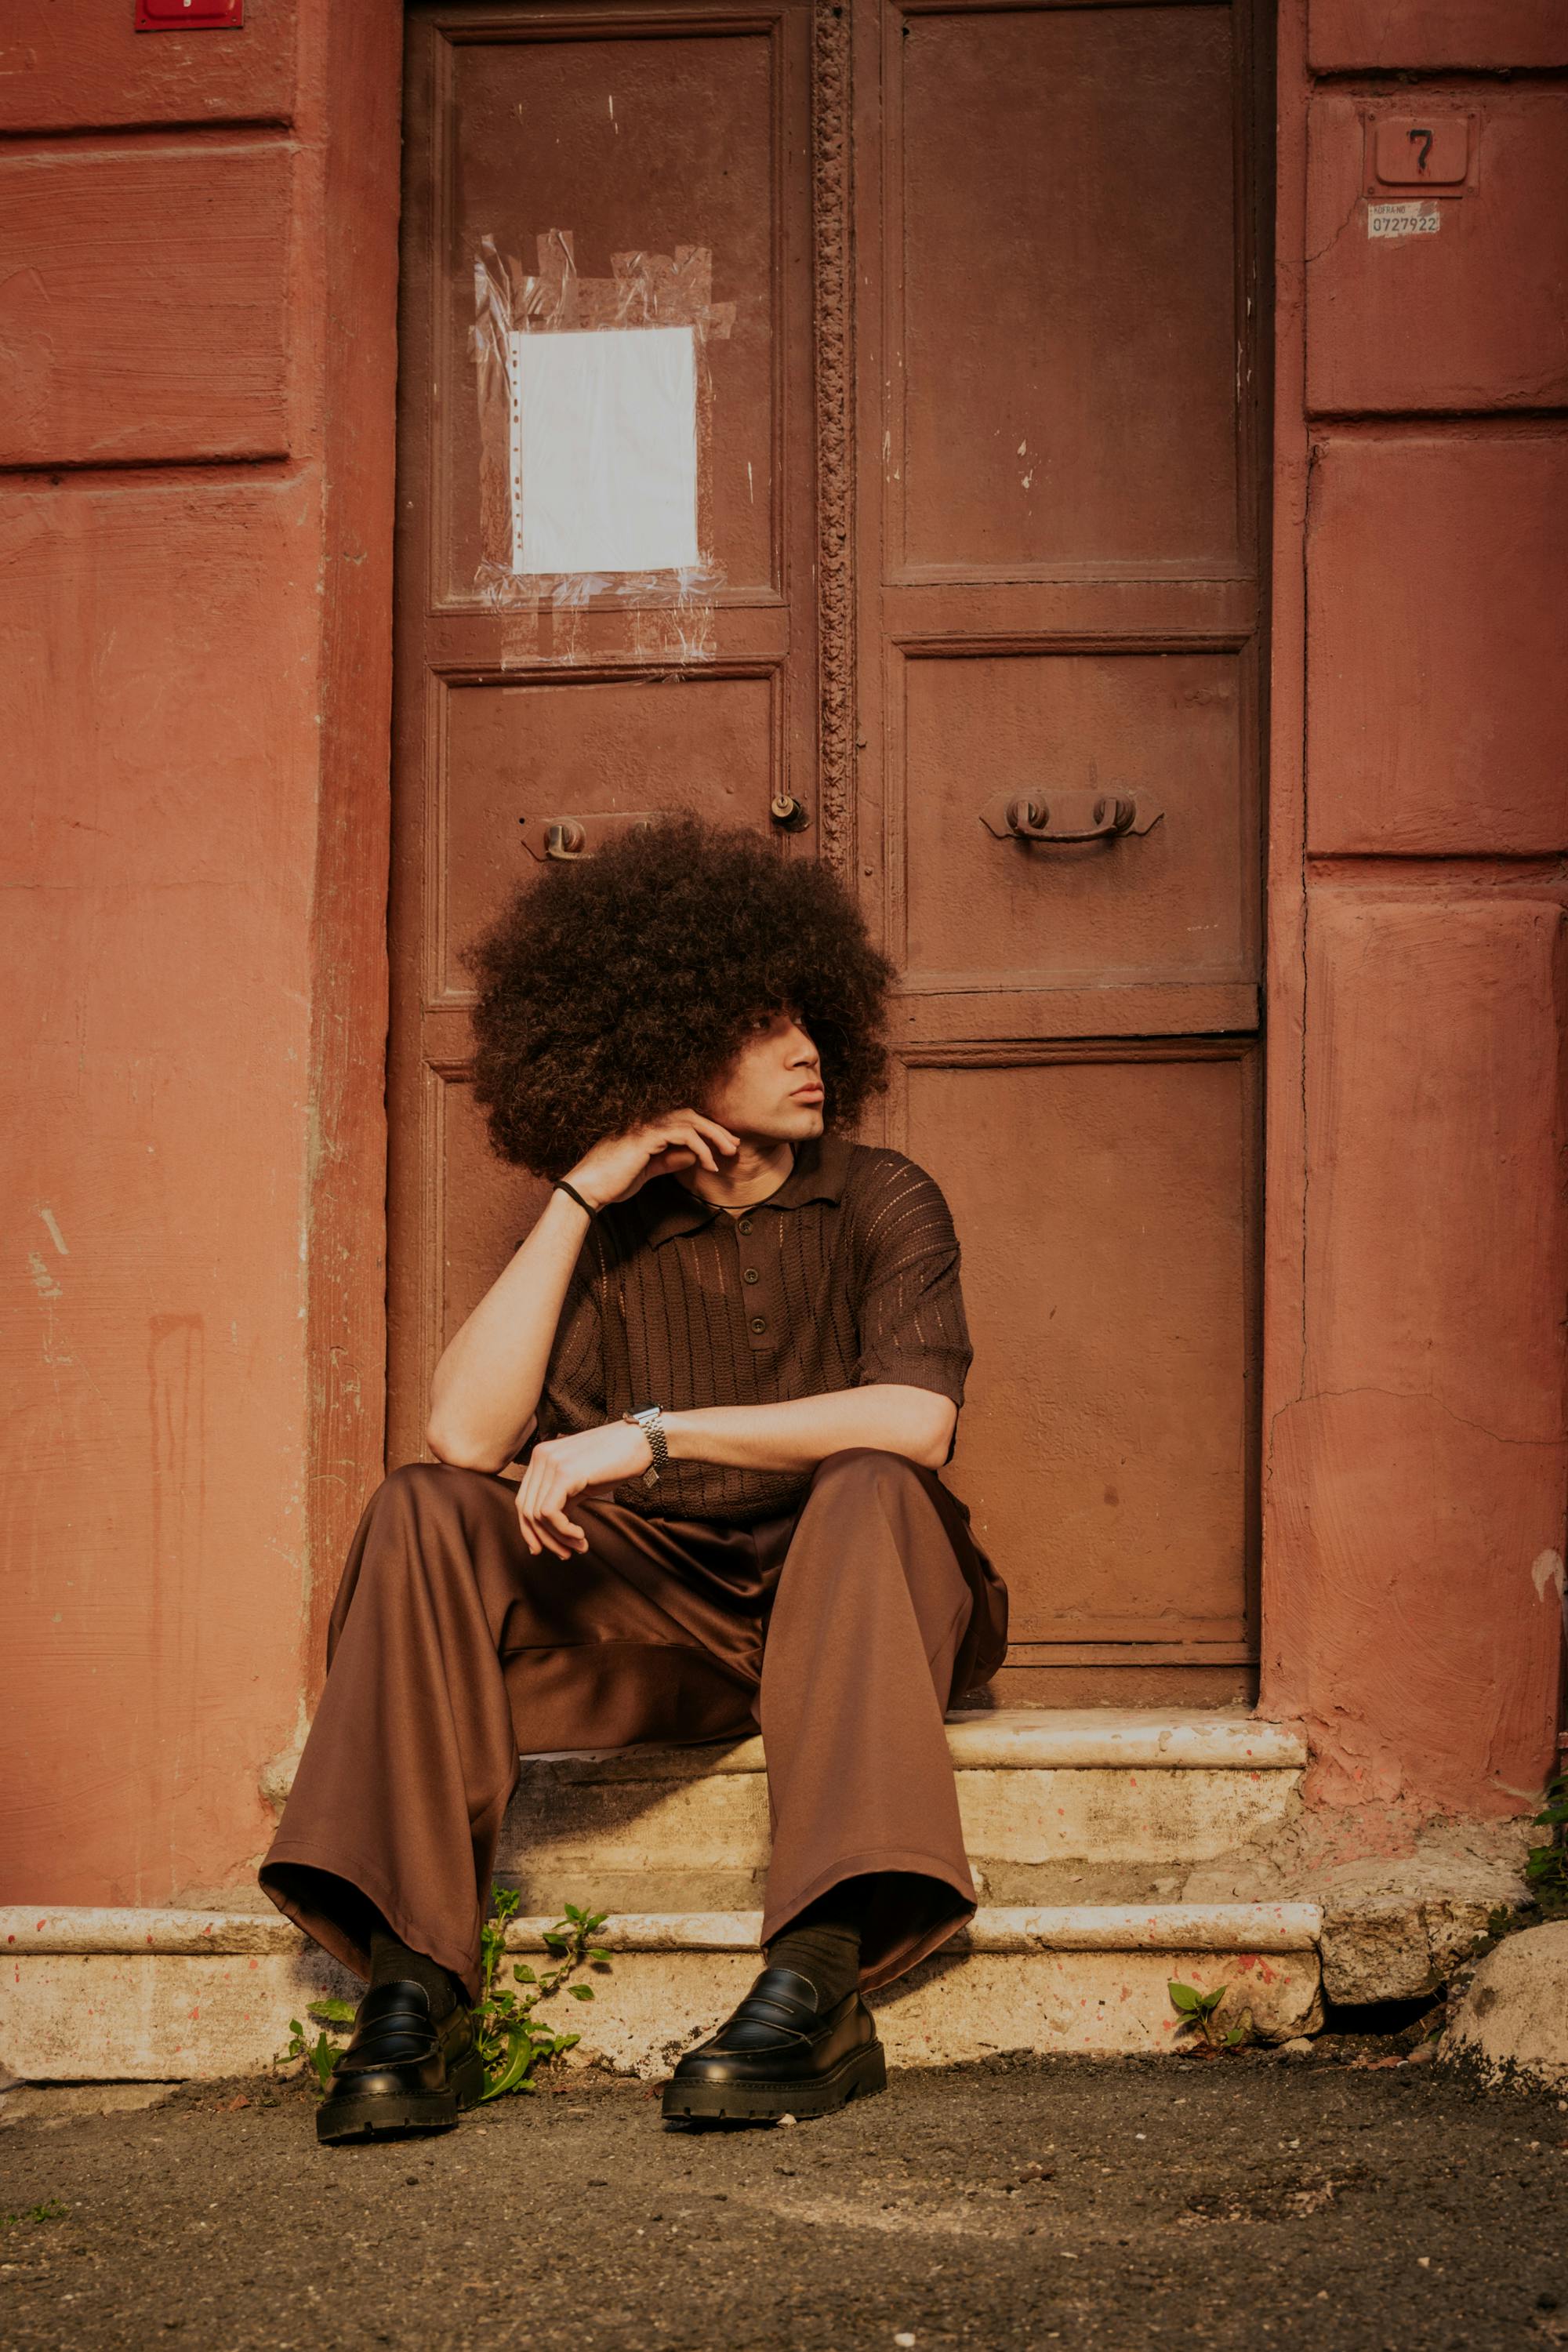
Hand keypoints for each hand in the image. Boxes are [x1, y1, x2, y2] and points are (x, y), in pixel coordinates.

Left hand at [515, 1421, 652, 1558]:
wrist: (640, 1442)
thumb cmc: (615, 1462)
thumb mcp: (580, 1482)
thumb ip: (561, 1500)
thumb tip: (548, 1529)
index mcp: (541, 1457)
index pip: (523, 1500)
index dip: (530, 1530)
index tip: (542, 1549)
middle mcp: (541, 1457)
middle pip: (526, 1510)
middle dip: (544, 1538)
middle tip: (565, 1554)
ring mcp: (551, 1463)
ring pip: (537, 1514)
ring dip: (558, 1538)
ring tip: (579, 1546)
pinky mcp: (565, 1472)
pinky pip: (550, 1512)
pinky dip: (563, 1530)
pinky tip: (580, 1535)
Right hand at [563, 1111, 738, 1211]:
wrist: (588, 1189)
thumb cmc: (613, 1181)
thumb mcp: (649, 1170)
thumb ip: (669, 1160)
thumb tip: (693, 1155)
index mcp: (646, 1128)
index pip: (683, 1120)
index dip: (706, 1129)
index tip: (724, 1145)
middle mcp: (646, 1121)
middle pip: (690, 1115)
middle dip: (715, 1129)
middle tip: (733, 1145)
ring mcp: (645, 1127)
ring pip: (690, 1120)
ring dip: (714, 1135)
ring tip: (728, 1153)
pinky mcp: (646, 1137)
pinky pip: (683, 1135)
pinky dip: (701, 1147)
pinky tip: (709, 1163)